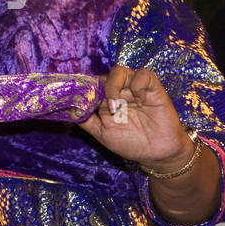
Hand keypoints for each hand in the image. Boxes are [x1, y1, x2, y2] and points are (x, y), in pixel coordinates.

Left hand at [78, 65, 194, 169]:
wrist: (157, 154)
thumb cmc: (131, 143)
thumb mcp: (103, 134)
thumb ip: (86, 121)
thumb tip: (68, 110)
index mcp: (107, 100)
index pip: (93, 85)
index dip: (85, 88)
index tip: (78, 98)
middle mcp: (120, 91)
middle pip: (104, 76)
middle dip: (99, 90)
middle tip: (101, 107)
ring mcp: (136, 88)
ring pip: (120, 71)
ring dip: (113, 86)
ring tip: (114, 105)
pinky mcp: (153, 88)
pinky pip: (144, 74)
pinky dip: (138, 84)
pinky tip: (140, 100)